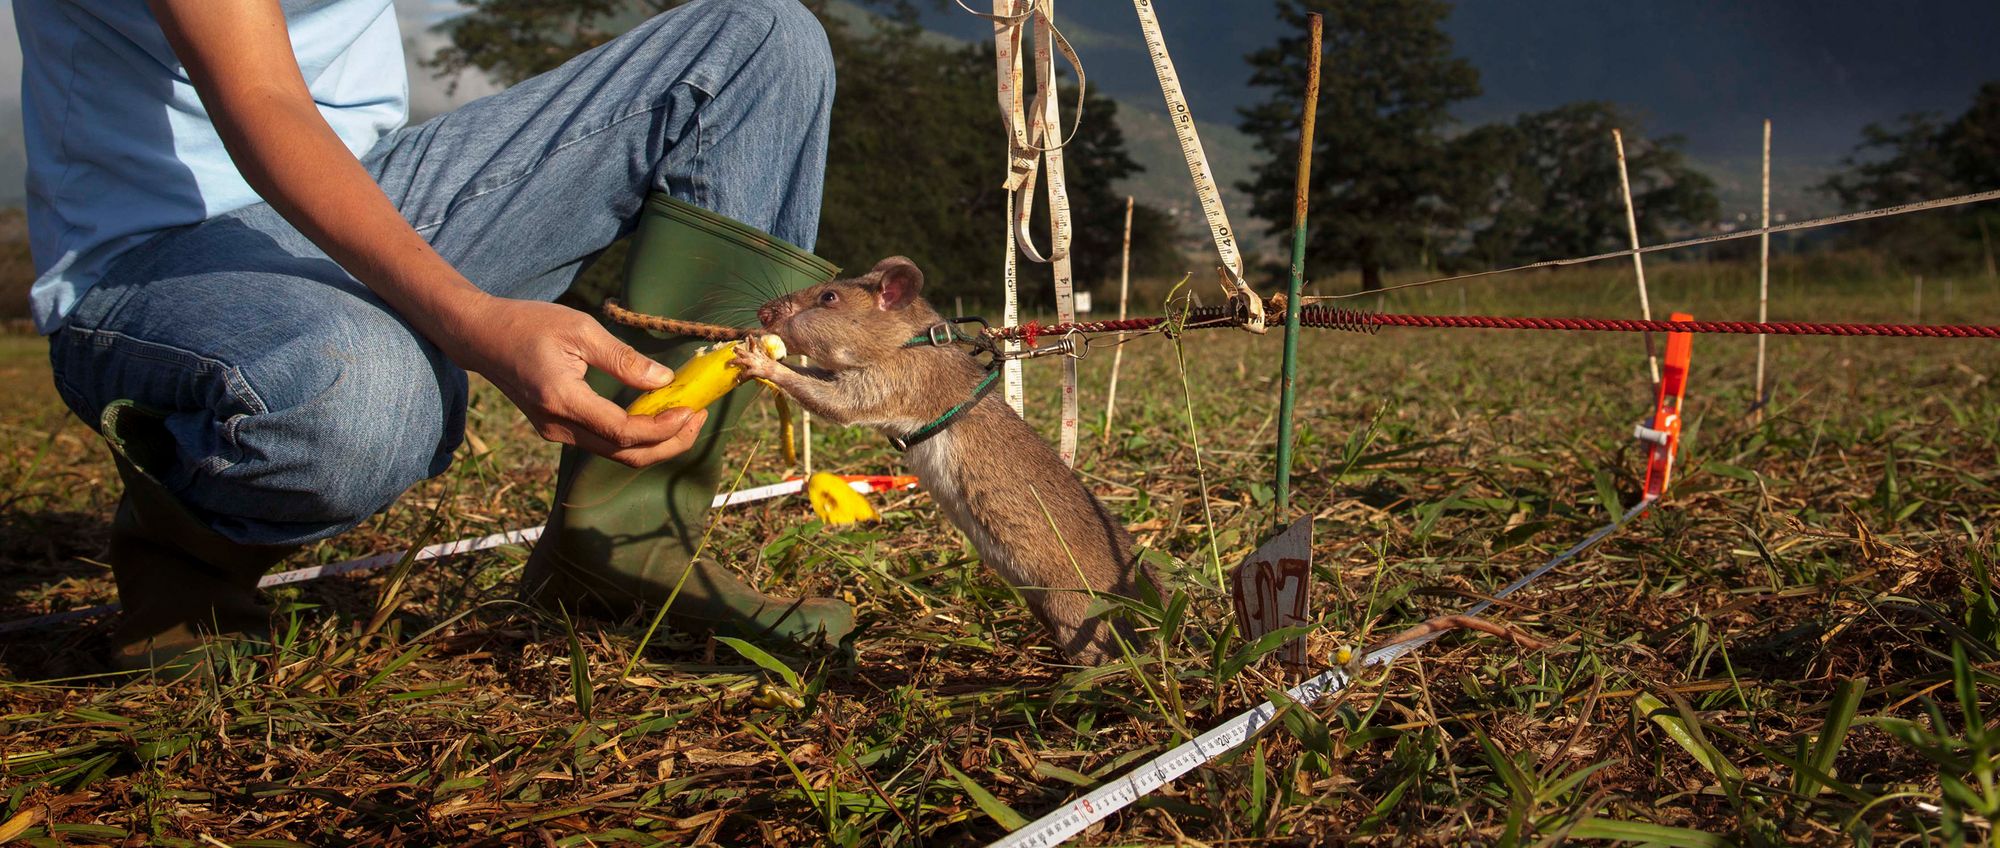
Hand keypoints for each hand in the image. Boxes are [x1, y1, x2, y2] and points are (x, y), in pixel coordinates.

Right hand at [439, 293, 707, 466]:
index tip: (692, 410)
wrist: (481, 336)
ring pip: (615, 454)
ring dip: (654, 443)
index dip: (662, 428)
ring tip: (685, 418)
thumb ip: (622, 359)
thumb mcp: (580, 329)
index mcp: (563, 400)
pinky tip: (654, 415)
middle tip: (698, 419)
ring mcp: (555, 432)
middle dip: (668, 444)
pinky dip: (633, 436)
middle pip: (624, 455)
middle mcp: (558, 426)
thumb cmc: (529, 324)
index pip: (623, 432)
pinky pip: (602, 442)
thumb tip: (663, 381)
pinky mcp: (556, 428)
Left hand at [730, 334, 786, 383]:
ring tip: (729, 363)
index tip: (749, 335)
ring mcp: (753, 363)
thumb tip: (761, 355)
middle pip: (744, 352)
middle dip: (738, 350)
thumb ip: (762, 357)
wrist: (776, 372)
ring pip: (741, 361)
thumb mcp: (767, 360)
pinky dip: (741, 377)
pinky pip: (745, 373)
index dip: (751, 340)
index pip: (754, 345)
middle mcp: (755, 358)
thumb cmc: (772, 367)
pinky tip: (738, 379)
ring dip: (735, 361)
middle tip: (734, 348)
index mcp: (758, 355)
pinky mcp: (753, 370)